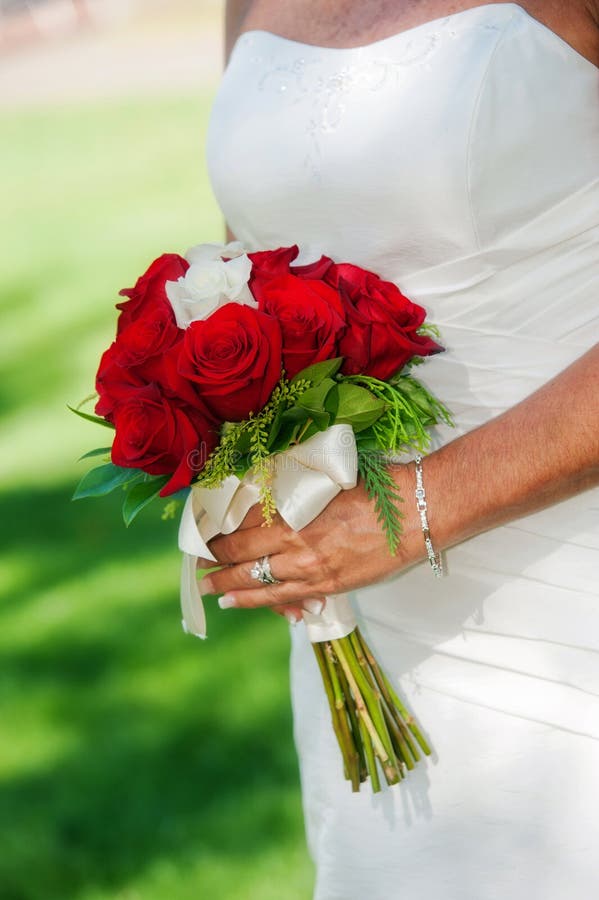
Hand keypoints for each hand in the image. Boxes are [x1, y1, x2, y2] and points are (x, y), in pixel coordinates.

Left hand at [195, 468, 422, 614]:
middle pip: (240, 555)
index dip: (217, 532)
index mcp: (292, 511)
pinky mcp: (328, 586)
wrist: (415, 514)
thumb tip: (262, 494)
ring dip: (227, 586)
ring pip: (256, 582)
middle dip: (214, 561)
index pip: (240, 525)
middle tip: (196, 564)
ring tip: (207, 589)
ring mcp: (310, 569)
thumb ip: (292, 491)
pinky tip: (238, 602)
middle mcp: (294, 543)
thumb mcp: (325, 480)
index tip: (203, 534)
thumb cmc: (375, 488)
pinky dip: (257, 601)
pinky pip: (284, 598)